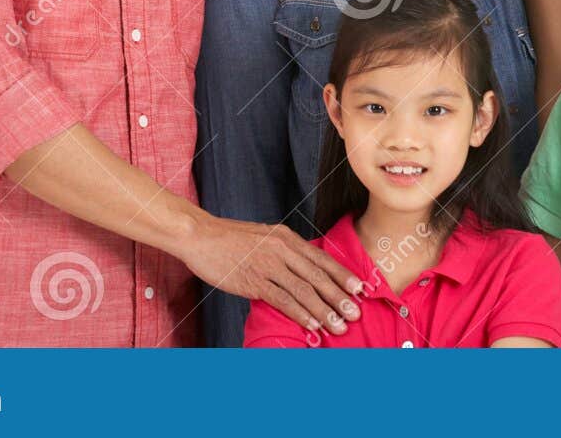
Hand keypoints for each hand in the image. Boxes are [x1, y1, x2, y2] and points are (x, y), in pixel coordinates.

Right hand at [183, 216, 363, 334]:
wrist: (200, 235)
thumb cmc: (230, 238)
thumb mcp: (264, 237)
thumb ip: (283, 251)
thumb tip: (302, 267)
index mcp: (287, 237)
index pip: (321, 258)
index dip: (342, 274)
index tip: (360, 288)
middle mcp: (282, 249)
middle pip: (318, 275)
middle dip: (339, 296)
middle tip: (356, 313)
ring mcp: (268, 264)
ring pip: (304, 290)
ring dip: (324, 310)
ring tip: (339, 325)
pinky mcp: (253, 280)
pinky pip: (282, 299)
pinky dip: (300, 313)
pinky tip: (312, 325)